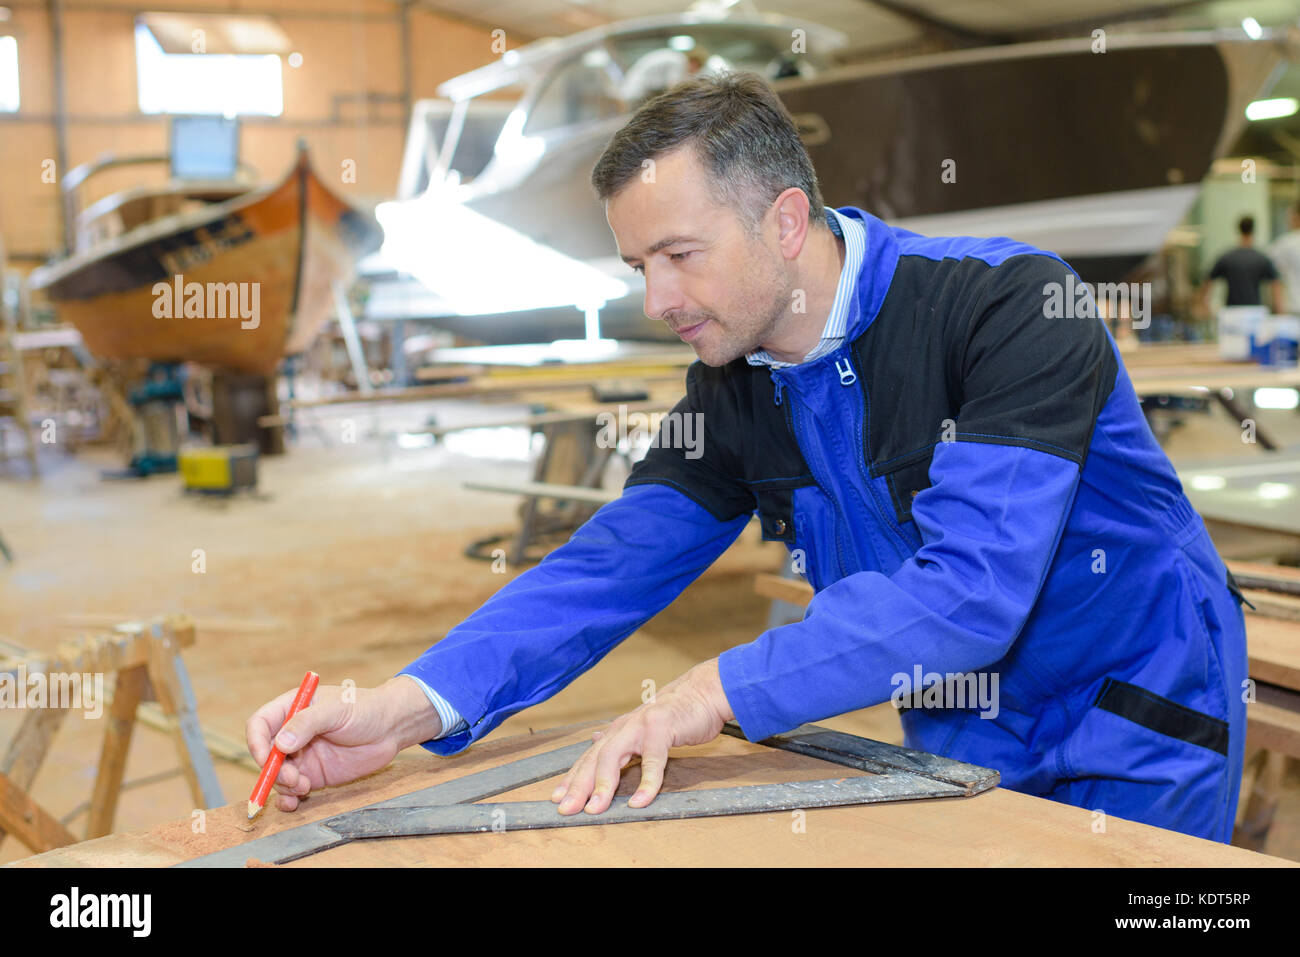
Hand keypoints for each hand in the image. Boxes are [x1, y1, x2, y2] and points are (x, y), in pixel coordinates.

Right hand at [245, 676, 440, 811]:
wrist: (392, 728)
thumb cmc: (366, 709)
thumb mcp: (337, 710)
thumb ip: (308, 723)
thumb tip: (280, 744)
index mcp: (292, 708)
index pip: (260, 724)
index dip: (255, 742)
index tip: (264, 759)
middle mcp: (292, 733)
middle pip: (265, 754)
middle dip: (272, 770)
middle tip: (293, 778)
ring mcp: (302, 756)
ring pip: (276, 775)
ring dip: (283, 785)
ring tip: (305, 786)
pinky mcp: (314, 775)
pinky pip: (292, 790)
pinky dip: (288, 799)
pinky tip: (294, 803)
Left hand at [550, 659, 734, 814]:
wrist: (704, 693)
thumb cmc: (677, 714)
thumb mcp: (643, 726)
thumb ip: (621, 737)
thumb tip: (596, 740)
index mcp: (619, 730)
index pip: (590, 757)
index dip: (572, 778)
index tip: (557, 799)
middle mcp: (624, 727)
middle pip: (594, 759)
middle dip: (579, 785)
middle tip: (567, 809)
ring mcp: (642, 727)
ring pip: (614, 757)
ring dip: (603, 785)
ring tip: (595, 809)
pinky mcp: (662, 729)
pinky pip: (652, 760)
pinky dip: (646, 783)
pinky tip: (639, 802)